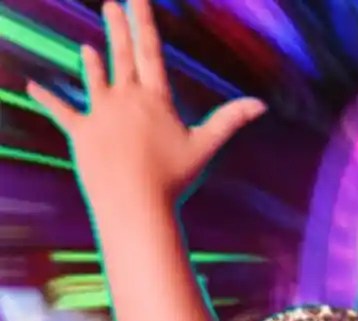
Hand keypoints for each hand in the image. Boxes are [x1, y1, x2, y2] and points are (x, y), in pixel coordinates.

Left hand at [26, 0, 263, 206]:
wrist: (133, 201)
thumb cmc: (172, 178)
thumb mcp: (205, 146)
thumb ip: (230, 120)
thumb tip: (261, 104)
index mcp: (155, 98)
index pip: (149, 51)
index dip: (143, 22)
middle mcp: (125, 98)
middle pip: (120, 55)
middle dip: (116, 27)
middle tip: (110, 4)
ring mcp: (100, 113)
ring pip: (94, 79)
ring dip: (91, 61)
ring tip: (87, 45)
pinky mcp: (81, 133)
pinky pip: (62, 112)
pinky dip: (48, 99)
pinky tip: (33, 87)